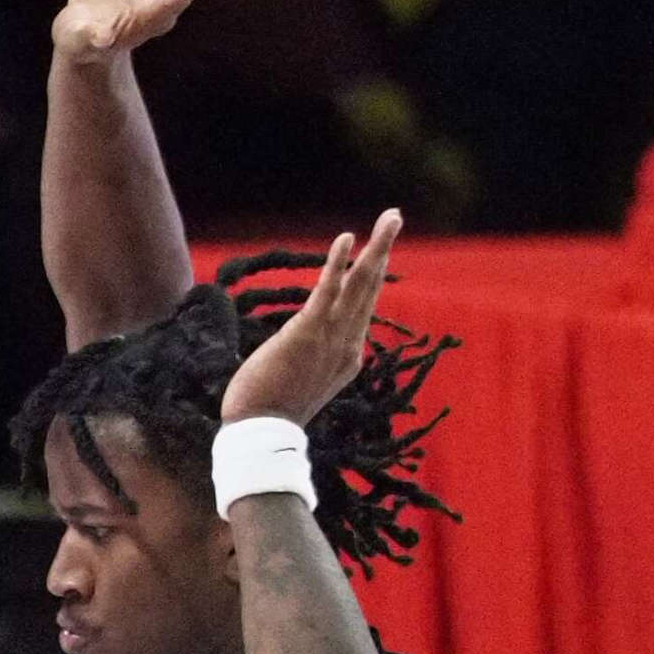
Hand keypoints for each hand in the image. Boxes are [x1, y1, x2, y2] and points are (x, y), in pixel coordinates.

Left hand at [220, 210, 402, 426]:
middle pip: (370, 289)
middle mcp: (347, 345)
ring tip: (391, 218)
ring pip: (359, 285)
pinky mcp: (308, 333)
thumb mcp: (301, 385)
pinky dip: (338, 263)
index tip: (377, 252)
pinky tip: (348, 237)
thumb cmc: (270, 414)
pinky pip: (328, 290)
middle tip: (394, 218)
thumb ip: (309, 364)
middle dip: (383, 251)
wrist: (259, 436)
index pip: (364, 309)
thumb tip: (301, 353)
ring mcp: (330, 339)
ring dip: (376, 247)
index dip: (371, 277)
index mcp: (347, 358)